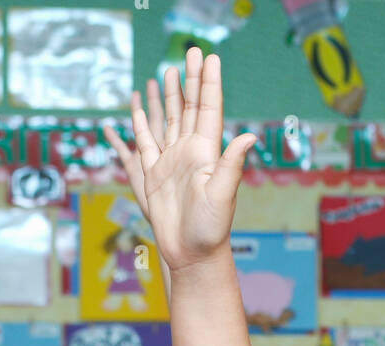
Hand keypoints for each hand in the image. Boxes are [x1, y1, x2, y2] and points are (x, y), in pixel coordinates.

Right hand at [102, 49, 255, 272]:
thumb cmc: (210, 230)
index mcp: (207, 152)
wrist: (191, 255)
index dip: (209, 83)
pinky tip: (138, 107)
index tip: (210, 58)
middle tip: (192, 51)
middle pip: (188, 107)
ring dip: (168, 96)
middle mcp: (190, 153)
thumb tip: (247, 138)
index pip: (208, 109)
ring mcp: (171, 162)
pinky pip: (144, 142)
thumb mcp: (221, 196)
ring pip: (168, 120)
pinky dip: (140, 123)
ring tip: (169, 71)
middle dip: (191, 80)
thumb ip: (231, 165)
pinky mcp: (153, 175)